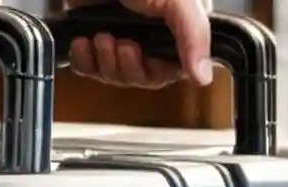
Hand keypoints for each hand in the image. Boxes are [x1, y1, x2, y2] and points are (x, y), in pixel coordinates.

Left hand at [66, 0, 212, 88]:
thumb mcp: (177, 1)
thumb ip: (194, 36)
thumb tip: (204, 76)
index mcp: (174, 29)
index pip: (169, 71)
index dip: (155, 71)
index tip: (144, 55)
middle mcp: (148, 35)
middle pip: (140, 77)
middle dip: (126, 66)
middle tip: (120, 43)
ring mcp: (120, 35)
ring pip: (114, 75)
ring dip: (104, 62)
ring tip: (101, 36)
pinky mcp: (93, 36)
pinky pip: (89, 67)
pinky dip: (84, 60)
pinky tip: (83, 41)